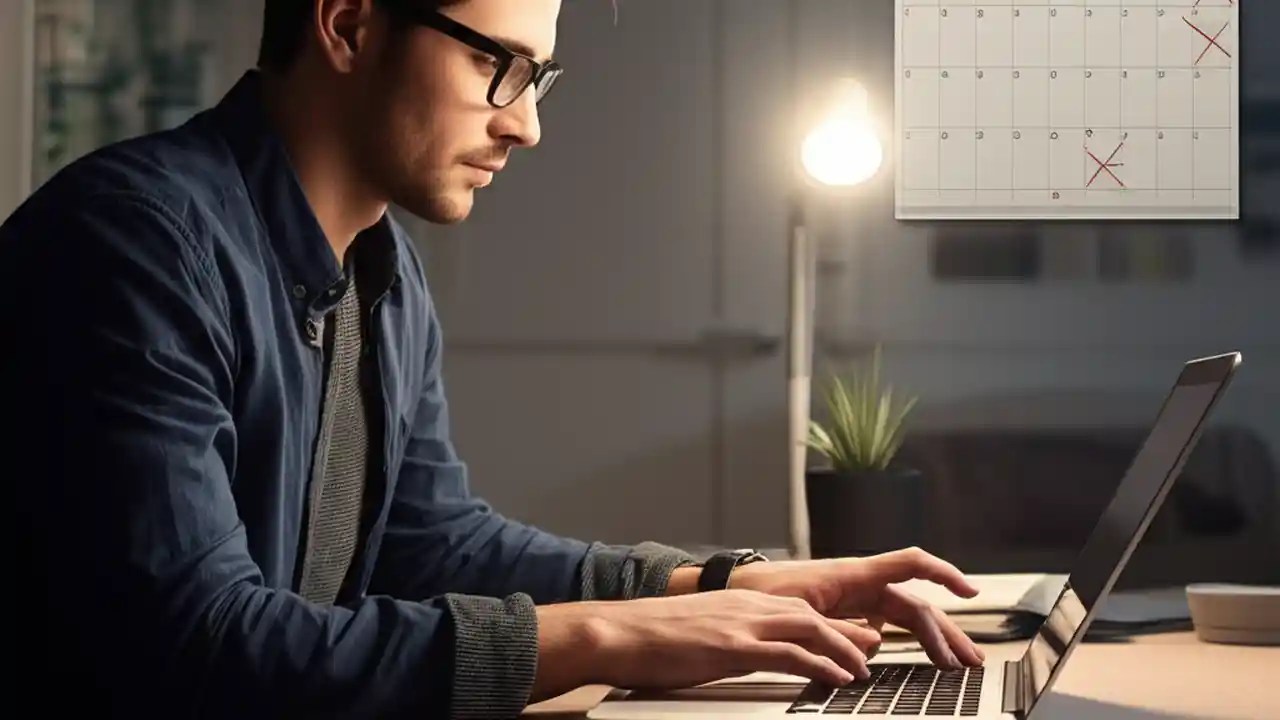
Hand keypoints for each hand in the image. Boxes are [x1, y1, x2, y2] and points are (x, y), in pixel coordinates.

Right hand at [531, 589, 881, 699]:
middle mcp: (748, 606)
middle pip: (814, 614)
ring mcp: (742, 624)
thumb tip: (748, 652)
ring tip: (864, 668)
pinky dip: (820, 664)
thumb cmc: (651, 636)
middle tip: (874, 651)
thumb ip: (732, 636)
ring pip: (810, 628)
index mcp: (741, 601)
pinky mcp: (733, 647)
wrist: (618, 632)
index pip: (799, 608)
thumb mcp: (701, 630)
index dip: (834, 623)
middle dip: (849, 633)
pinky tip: (838, 677)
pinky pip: (789, 654)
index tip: (857, 638)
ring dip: (844, 648)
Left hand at [727, 547, 985, 669]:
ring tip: (952, 664)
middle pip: (915, 604)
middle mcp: (859, 584)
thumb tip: (876, 641)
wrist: (735, 591)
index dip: (942, 573)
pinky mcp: (846, 615)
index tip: (969, 591)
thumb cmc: (761, 592)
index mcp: (852, 574)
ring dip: (930, 641)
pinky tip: (917, 662)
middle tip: (968, 659)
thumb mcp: (798, 612)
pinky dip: (903, 643)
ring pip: (903, 618)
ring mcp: (855, 600)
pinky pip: (883, 627)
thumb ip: (838, 628)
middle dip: (946, 630)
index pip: (909, 564)